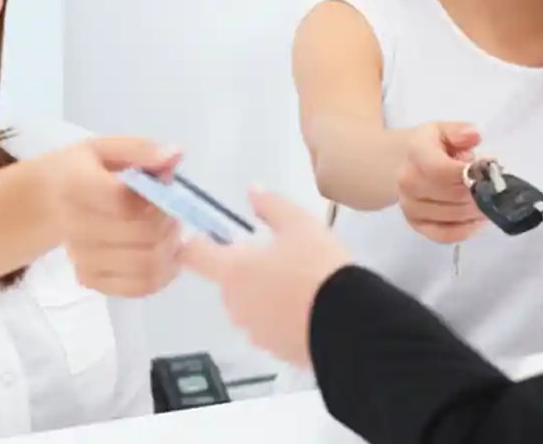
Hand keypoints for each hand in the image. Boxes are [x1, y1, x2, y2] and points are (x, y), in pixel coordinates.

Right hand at [35, 137, 186, 296]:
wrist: (48, 200)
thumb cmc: (83, 170)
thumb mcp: (107, 148)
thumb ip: (142, 151)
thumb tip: (176, 155)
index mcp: (76, 185)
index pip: (125, 203)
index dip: (156, 201)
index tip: (164, 192)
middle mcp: (74, 225)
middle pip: (141, 236)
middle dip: (169, 225)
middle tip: (171, 214)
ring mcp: (80, 257)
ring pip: (144, 266)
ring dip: (170, 250)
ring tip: (169, 234)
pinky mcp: (89, 279)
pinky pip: (137, 287)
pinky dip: (162, 275)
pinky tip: (163, 257)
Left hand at [181, 188, 351, 368]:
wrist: (349, 323)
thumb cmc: (318, 267)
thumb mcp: (301, 225)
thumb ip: (272, 206)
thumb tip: (253, 192)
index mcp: (233, 271)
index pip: (194, 255)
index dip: (194, 243)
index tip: (205, 236)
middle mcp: (235, 304)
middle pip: (229, 282)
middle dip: (247, 270)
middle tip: (281, 258)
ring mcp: (255, 331)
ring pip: (251, 306)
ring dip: (266, 296)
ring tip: (302, 284)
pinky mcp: (276, 351)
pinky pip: (271, 328)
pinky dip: (283, 319)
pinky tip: (310, 309)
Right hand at [396, 121, 485, 242]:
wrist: (403, 164)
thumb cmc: (430, 146)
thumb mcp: (443, 129)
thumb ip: (459, 131)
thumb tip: (474, 136)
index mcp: (416, 153)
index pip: (442, 170)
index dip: (471, 174)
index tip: (490, 170)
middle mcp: (408, 183)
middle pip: (454, 195)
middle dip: (480, 192)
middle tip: (496, 186)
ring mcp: (410, 207)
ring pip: (454, 216)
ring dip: (477, 210)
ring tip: (489, 199)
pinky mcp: (416, 225)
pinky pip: (445, 235)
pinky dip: (466, 229)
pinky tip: (478, 219)